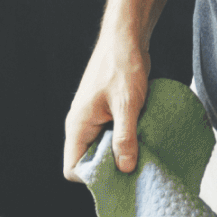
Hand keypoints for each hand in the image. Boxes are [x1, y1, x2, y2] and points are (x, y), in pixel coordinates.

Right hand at [64, 20, 152, 178]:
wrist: (125, 38)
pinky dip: (125, 141)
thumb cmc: (123, 67)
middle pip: (88, 162)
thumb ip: (125, 138)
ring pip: (102, 150)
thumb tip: (125, 169)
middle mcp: (81, 126)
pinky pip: (110, 137)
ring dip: (121, 153)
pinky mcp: (105, 113)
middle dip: (111, 169)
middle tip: (137, 168)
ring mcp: (93, 119)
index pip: (73, 168)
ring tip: (143, 153)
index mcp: (78, 126)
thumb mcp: (128, 105)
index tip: (118, 176)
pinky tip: (143, 138)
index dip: (93, 178)